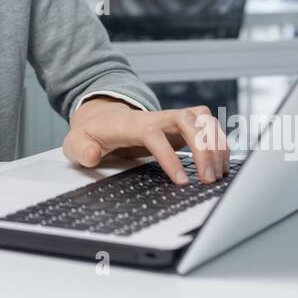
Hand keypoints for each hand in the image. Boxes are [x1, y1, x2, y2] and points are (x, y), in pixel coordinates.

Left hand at [63, 98, 229, 184]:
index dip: (169, 156)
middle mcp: (155, 116)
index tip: (181, 181)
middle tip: (209, 179)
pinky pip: (208, 125)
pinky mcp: (181, 125)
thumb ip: (81, 150)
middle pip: (187, 120)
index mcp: (130, 123)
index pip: (153, 133)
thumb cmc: (92, 132)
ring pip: (202, 118)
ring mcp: (170, 119)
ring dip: (215, 144)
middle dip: (203, 147)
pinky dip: (219, 142)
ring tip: (218, 175)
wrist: (102, 116)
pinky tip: (221, 164)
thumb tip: (92, 156)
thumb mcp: (76, 143)